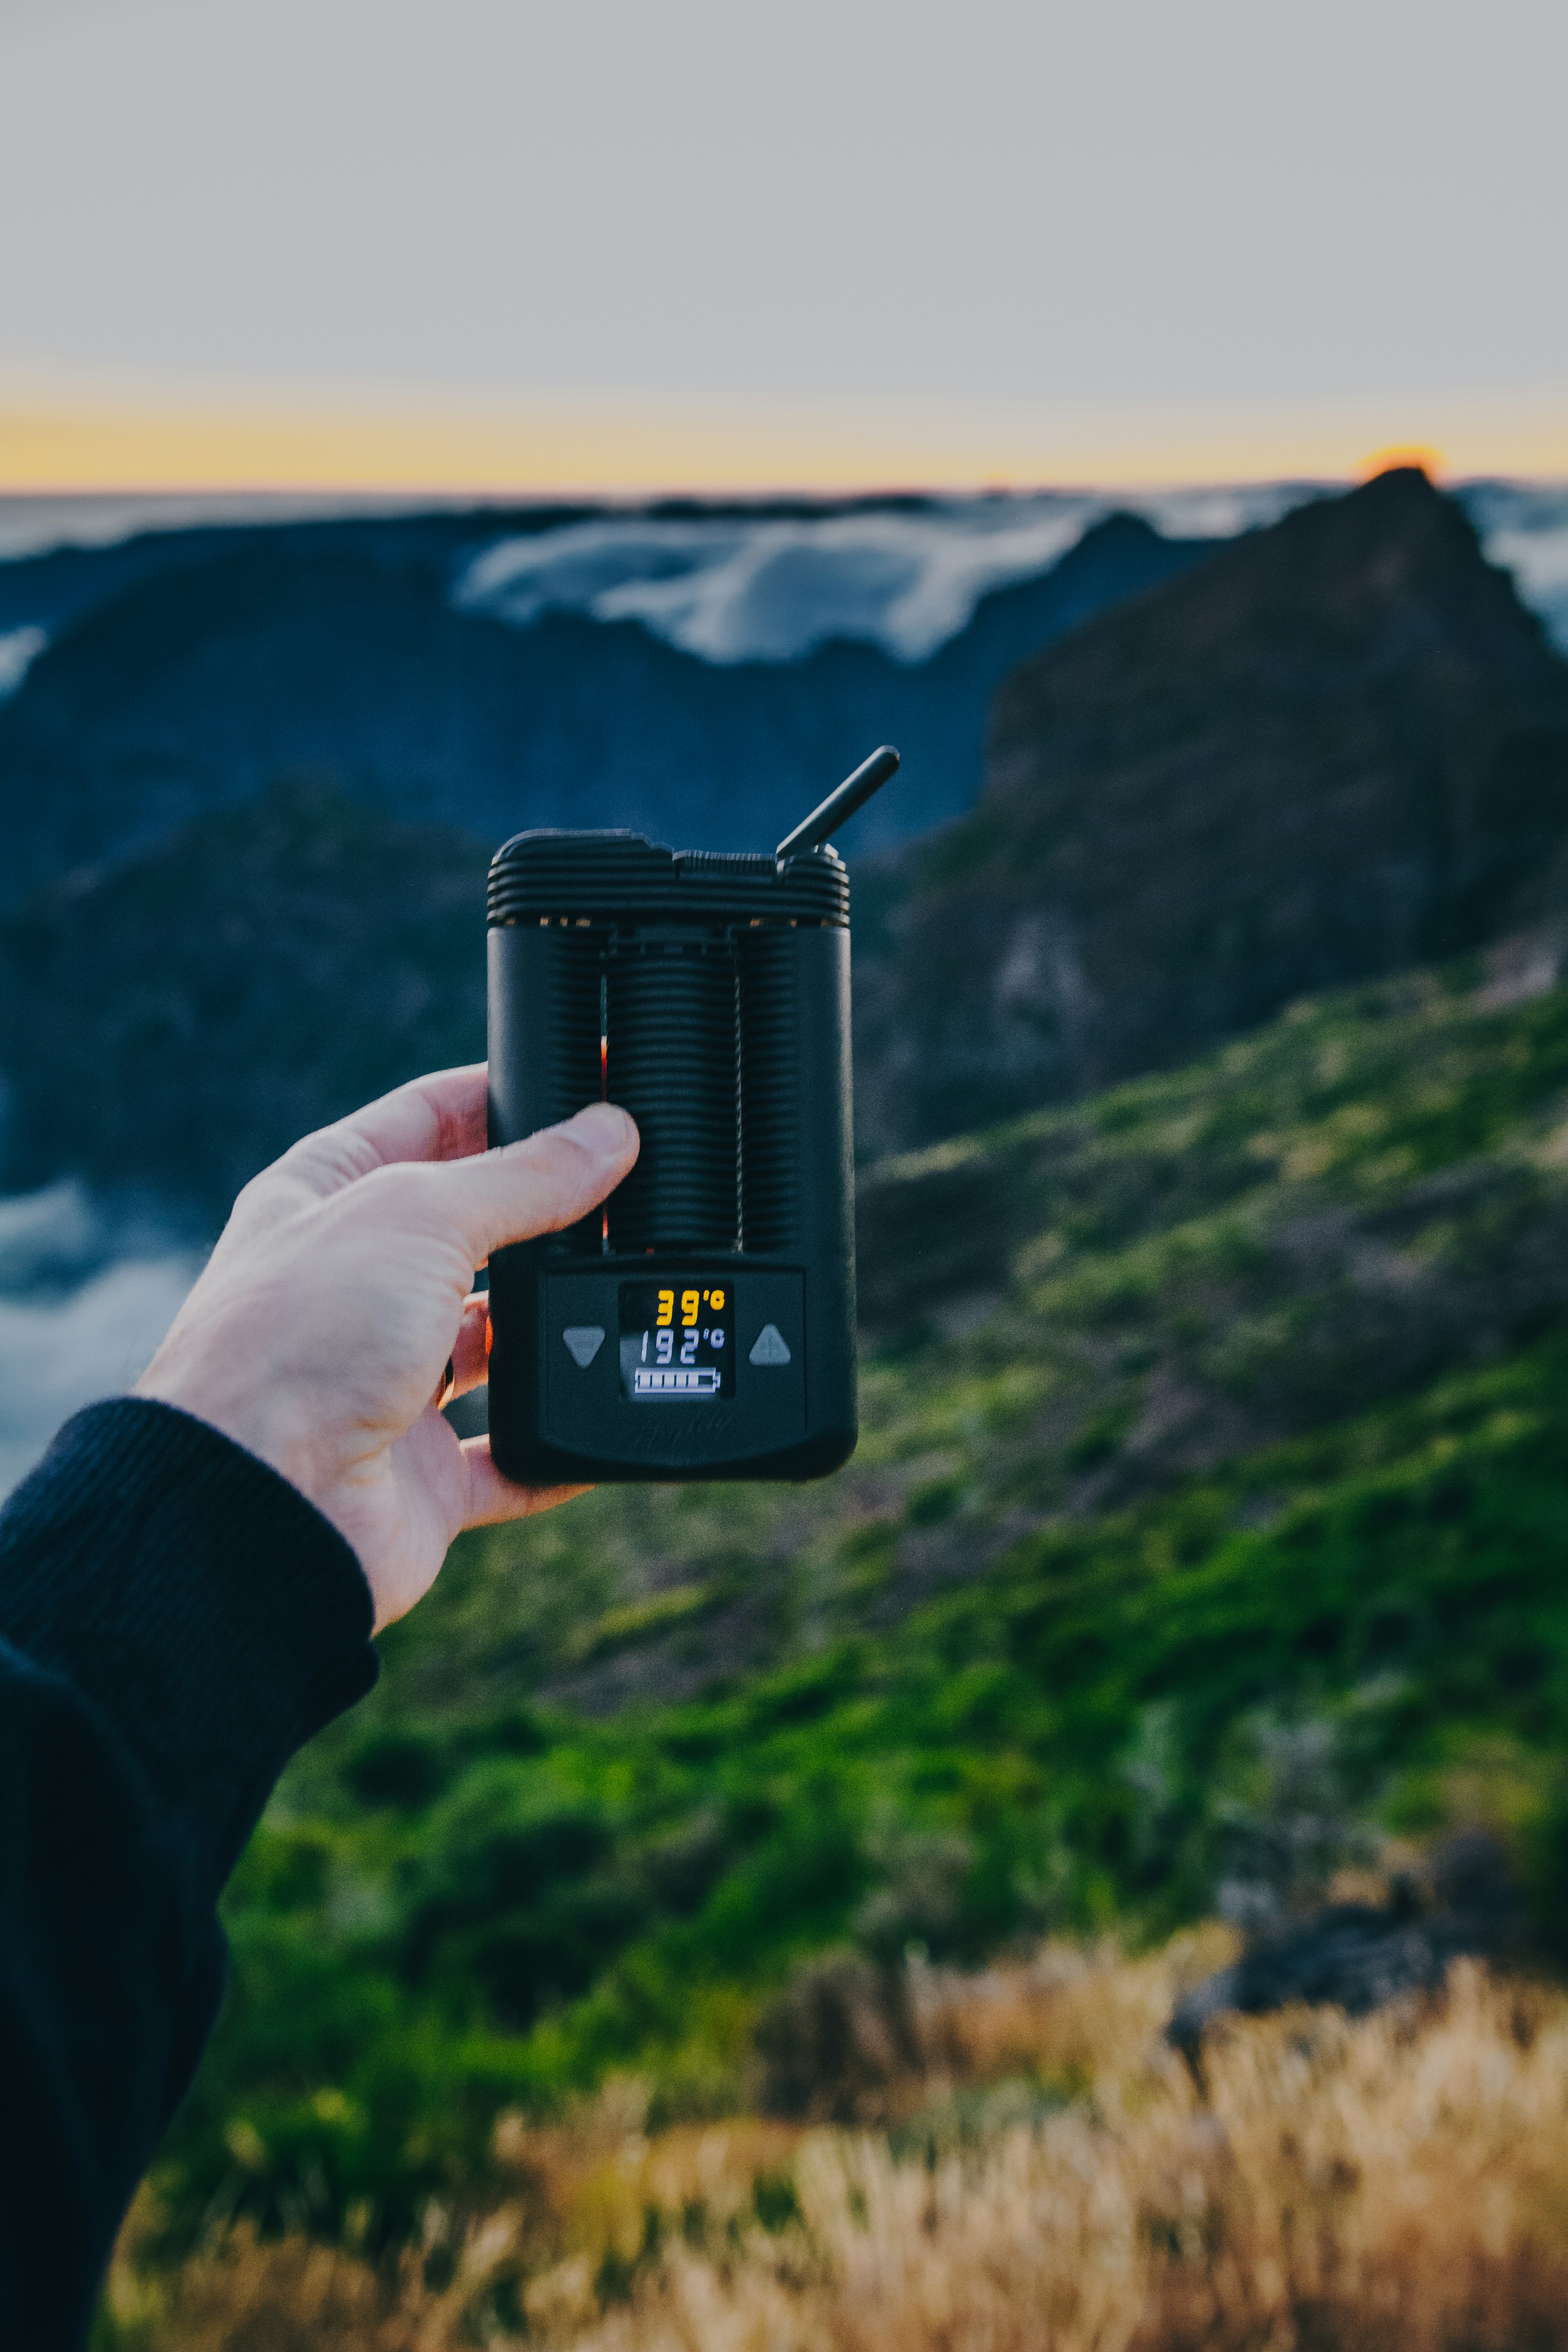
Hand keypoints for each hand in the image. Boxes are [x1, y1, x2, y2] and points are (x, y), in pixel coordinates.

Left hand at [135, 1068, 637, 1632]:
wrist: (261, 1504)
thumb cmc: (294, 1341)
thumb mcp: (418, 1216)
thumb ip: (524, 1177)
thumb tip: (609, 1135)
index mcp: (325, 1198)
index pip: (428, 1119)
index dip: (506, 1095)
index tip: (588, 1085)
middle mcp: (354, 1285)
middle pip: (471, 1229)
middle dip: (542, 1214)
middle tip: (625, 1192)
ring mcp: (388, 1381)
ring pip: (494, 1340)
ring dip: (552, 1325)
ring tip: (618, 1295)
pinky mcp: (424, 1472)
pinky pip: (514, 1456)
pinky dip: (560, 1442)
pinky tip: (606, 1415)